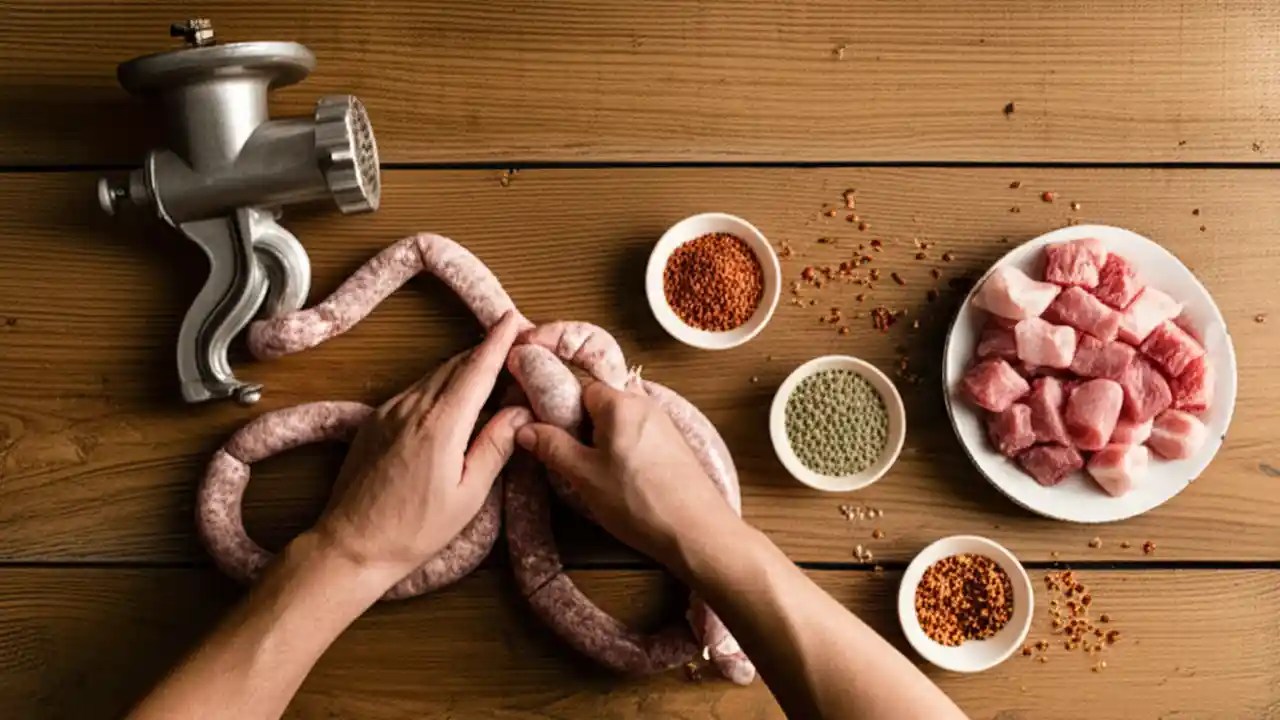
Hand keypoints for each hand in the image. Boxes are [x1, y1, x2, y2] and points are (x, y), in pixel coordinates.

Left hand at [314, 312, 531, 587]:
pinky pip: (415, 391)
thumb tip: (520, 412)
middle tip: (513, 348)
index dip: (498, 341)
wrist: (350, 544)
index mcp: (441, 425)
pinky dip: (440, 387)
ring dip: (463, 370)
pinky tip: (453, 404)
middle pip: (456, 365)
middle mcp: (412, 408)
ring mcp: (389, 411)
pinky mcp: (374, 420)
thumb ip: (495, 446)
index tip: (514, 318)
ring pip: (434, 376)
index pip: (477, 369)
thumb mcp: (468, 495)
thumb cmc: (414, 529)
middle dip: (485, 351)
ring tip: (490, 375)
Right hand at [514, 380, 737, 565]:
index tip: (547, 426)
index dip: (560, 405)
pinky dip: (623, 453)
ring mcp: (664, 426)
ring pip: (620, 424)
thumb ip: (553, 447)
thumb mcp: (584, 476)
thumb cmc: (640, 502)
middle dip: (582, 427)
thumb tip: (525, 429)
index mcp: (620, 404)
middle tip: (569, 457)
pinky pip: (639, 438)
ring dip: (602, 443)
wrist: (696, 531)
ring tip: (594, 475)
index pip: (581, 386)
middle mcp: (646, 405)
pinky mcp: (675, 447)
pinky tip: (621, 482)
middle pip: (602, 404)